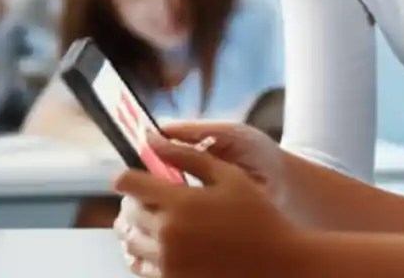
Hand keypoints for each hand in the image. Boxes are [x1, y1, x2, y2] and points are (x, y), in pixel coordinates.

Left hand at [114, 133, 305, 277]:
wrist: (275, 262)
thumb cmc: (256, 214)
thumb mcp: (228, 175)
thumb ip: (187, 155)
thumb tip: (150, 138)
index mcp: (179, 202)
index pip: (129, 184)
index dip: (128, 175)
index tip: (134, 176)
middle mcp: (166, 234)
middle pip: (128, 212)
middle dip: (134, 200)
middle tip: (152, 195)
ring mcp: (167, 261)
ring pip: (129, 240)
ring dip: (135, 226)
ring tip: (155, 218)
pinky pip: (139, 265)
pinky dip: (140, 252)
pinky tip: (159, 242)